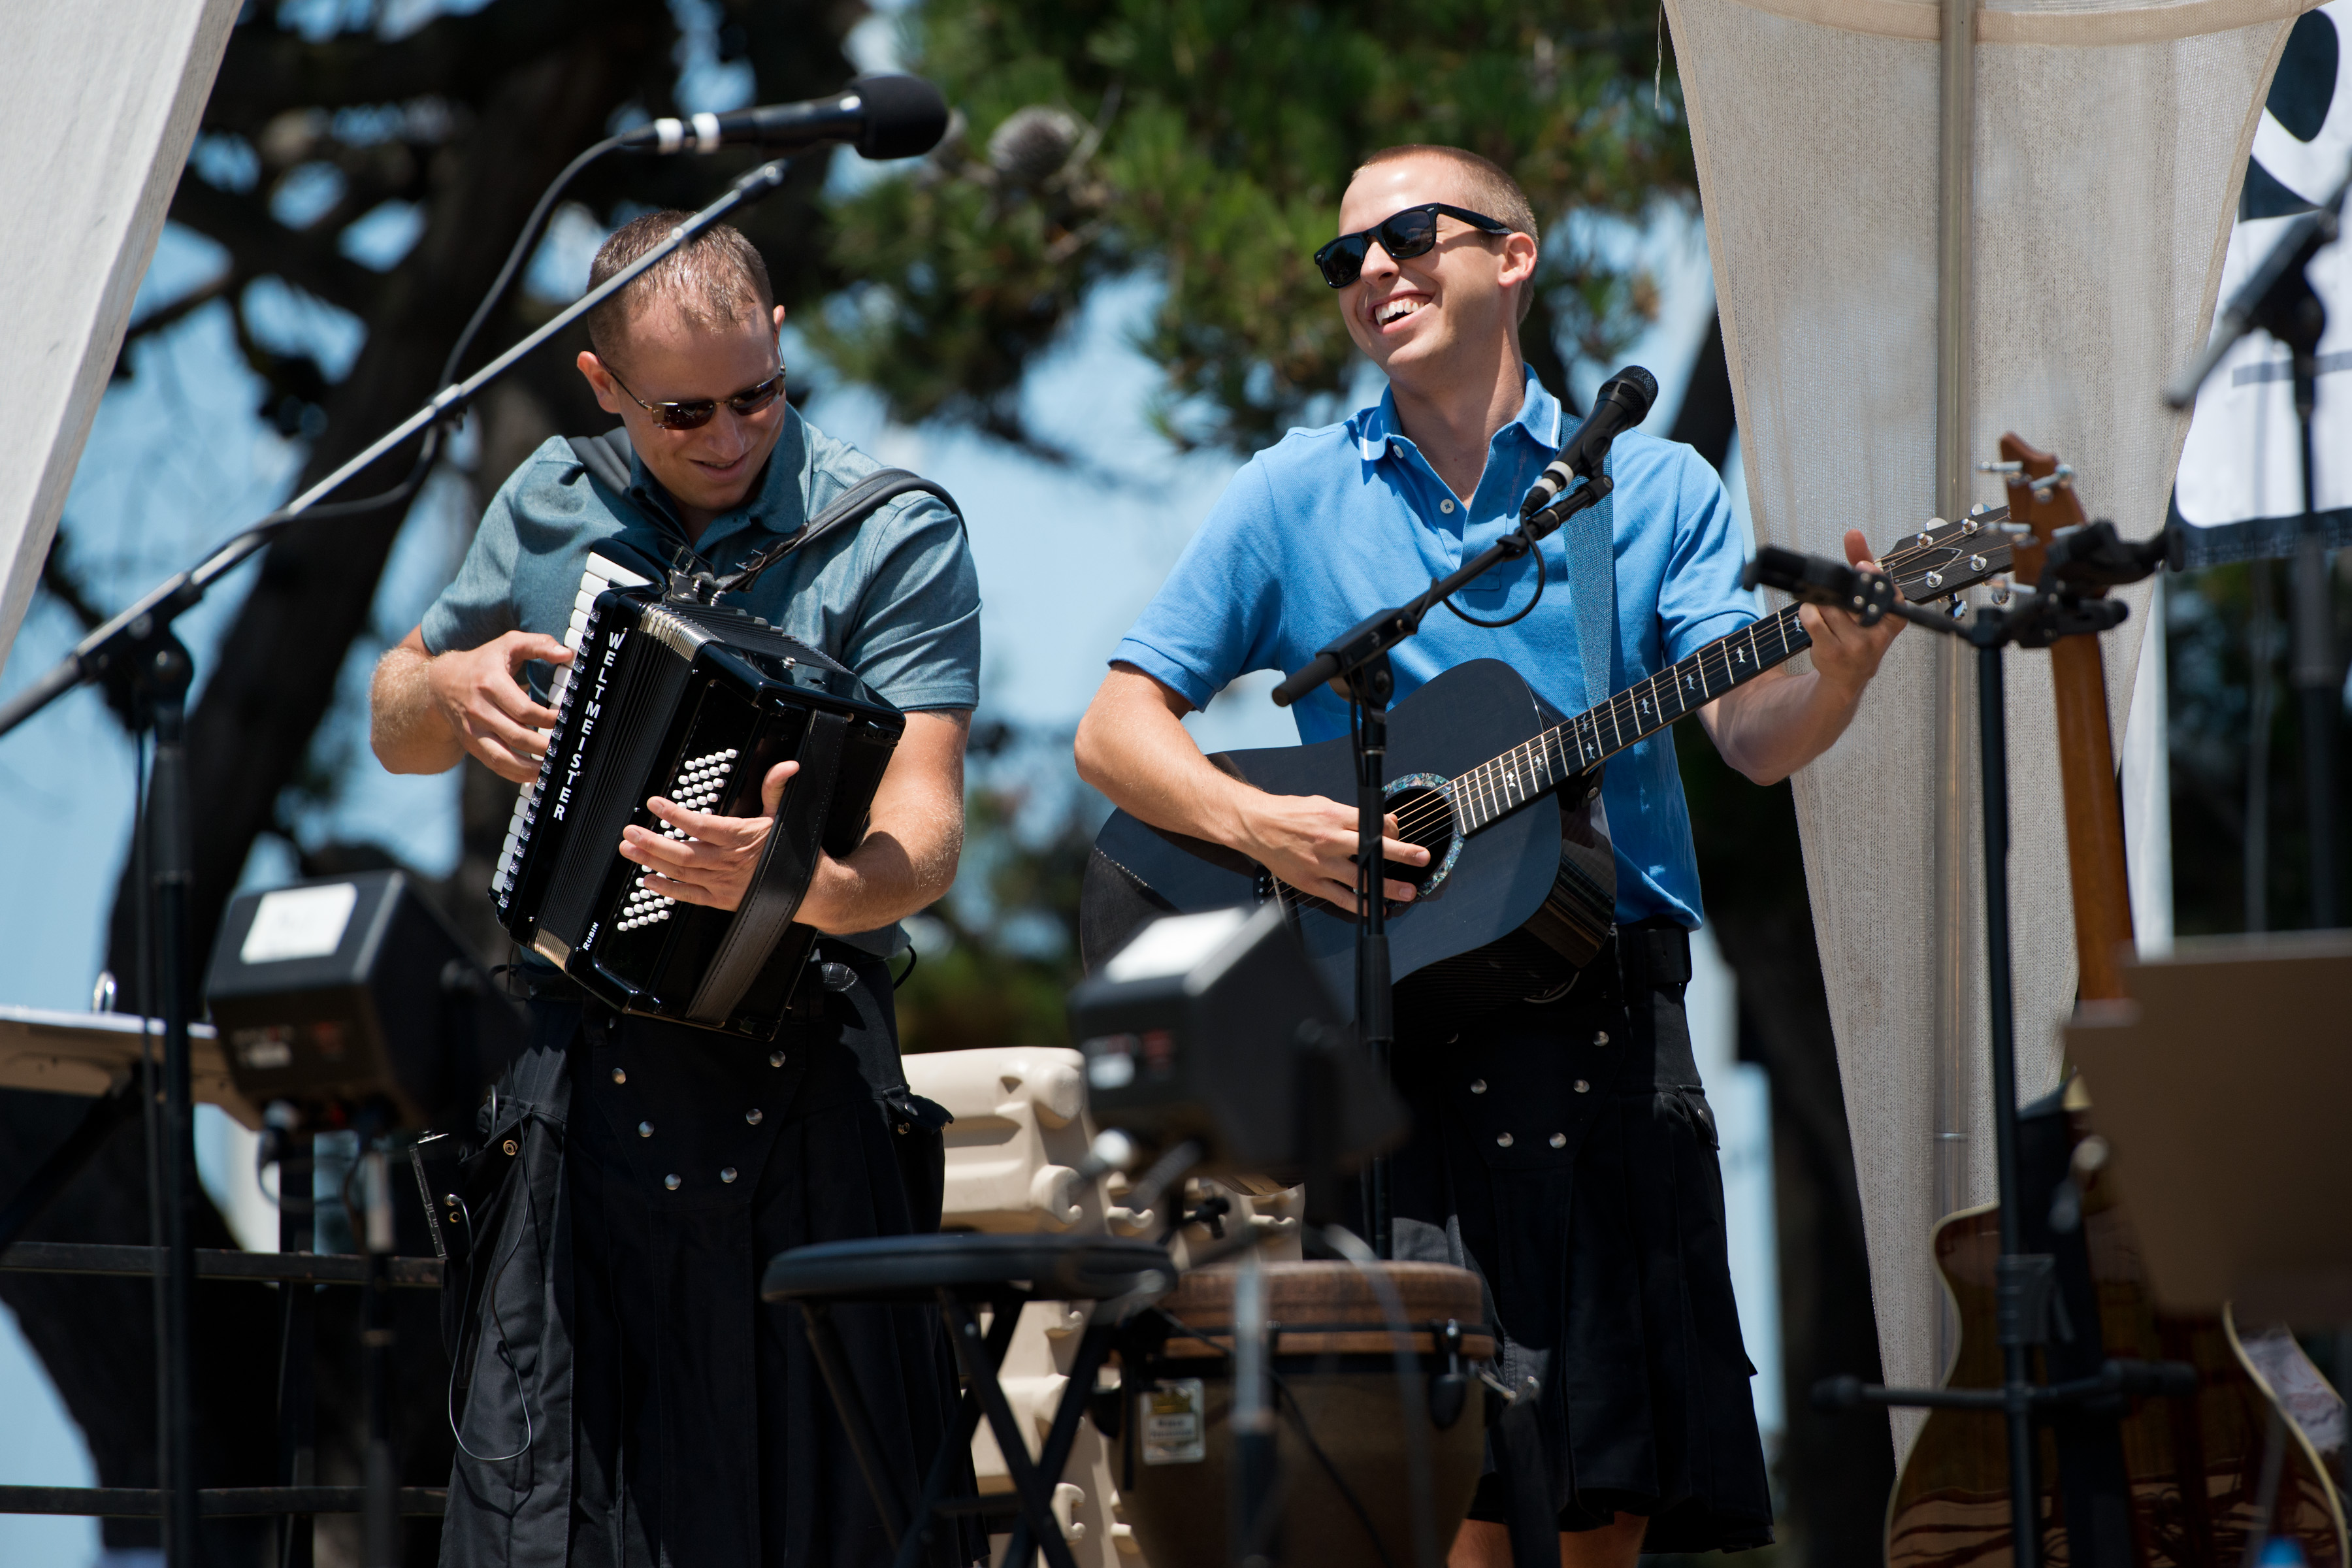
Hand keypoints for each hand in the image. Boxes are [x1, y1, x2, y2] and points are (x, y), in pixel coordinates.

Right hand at [425, 630, 572, 782]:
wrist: (440, 684)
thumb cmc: (483, 662)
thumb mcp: (508, 643)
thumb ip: (538, 644)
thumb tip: (566, 654)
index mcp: (490, 684)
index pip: (523, 710)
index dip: (548, 719)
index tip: (566, 720)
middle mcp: (478, 710)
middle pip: (516, 736)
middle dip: (544, 746)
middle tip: (565, 747)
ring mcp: (472, 731)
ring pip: (502, 757)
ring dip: (530, 768)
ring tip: (553, 768)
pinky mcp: (471, 745)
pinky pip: (495, 765)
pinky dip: (516, 774)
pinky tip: (535, 776)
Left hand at [619, 759, 831, 914]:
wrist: (808, 889)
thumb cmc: (792, 850)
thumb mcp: (784, 814)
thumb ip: (776, 788)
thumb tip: (788, 765)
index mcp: (741, 838)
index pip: (701, 825)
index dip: (675, 814)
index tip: (655, 803)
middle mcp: (729, 862)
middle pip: (683, 852)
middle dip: (652, 841)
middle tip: (630, 832)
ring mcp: (723, 883)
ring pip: (681, 871)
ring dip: (652, 860)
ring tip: (630, 849)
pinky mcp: (721, 900)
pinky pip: (689, 895)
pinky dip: (667, 889)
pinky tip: (648, 879)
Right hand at [1235, 792, 1429, 909]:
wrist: (1255, 826)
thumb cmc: (1289, 814)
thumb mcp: (1323, 804)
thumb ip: (1350, 815)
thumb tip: (1379, 824)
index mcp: (1335, 816)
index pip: (1374, 822)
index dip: (1392, 830)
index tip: (1398, 837)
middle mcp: (1330, 840)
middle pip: (1373, 848)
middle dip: (1402, 854)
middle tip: (1422, 858)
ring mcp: (1320, 863)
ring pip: (1360, 878)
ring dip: (1387, 887)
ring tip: (1407, 893)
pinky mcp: (1311, 882)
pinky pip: (1340, 897)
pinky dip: (1360, 905)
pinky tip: (1374, 909)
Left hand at [1798, 527, 1902, 695]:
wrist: (1848, 673)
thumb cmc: (1858, 630)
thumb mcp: (1867, 600)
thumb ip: (1862, 566)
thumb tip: (1853, 534)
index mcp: (1894, 618)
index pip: (1889, 592)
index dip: (1875, 577)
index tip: (1862, 565)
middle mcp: (1878, 633)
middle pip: (1850, 596)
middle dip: (1839, 591)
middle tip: (1835, 596)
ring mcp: (1857, 645)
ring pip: (1829, 605)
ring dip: (1820, 603)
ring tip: (1826, 611)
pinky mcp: (1833, 652)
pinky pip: (1813, 619)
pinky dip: (1807, 612)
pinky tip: (1813, 617)